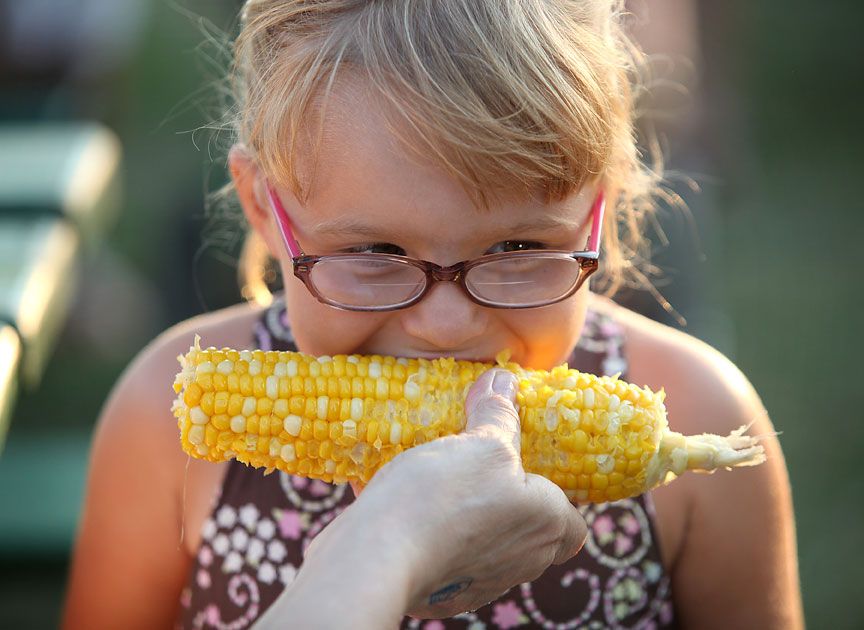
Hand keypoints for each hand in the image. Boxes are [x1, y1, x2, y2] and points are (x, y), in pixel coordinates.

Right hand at [353, 368, 587, 618]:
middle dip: (507, 503)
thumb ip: (499, 414)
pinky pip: (442, 558)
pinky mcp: (438, 596)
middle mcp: (522, 564)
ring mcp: (479, 587)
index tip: (527, 472)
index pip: (574, 524)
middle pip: (528, 533)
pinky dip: (429, 536)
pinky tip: (404, 508)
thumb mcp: (481, 440)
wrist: (381, 554)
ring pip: (483, 546)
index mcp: (547, 526)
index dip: (556, 499)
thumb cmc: (448, 494)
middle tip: (479, 467)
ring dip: (468, 520)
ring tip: (437, 484)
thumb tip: (505, 381)